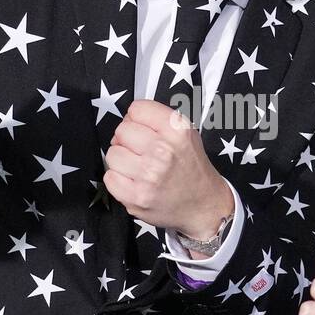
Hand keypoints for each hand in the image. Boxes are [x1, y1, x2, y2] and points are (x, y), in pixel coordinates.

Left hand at [103, 99, 233, 239]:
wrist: (204, 206)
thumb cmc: (193, 170)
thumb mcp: (187, 134)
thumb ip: (159, 120)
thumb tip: (129, 118)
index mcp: (177, 130)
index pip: (137, 109)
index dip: (137, 119)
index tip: (142, 128)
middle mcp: (163, 150)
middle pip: (121, 130)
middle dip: (128, 139)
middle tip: (141, 151)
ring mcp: (148, 175)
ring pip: (113, 154)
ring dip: (122, 160)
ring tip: (139, 167)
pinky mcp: (136, 197)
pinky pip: (109, 178)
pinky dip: (119, 180)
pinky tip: (134, 181)